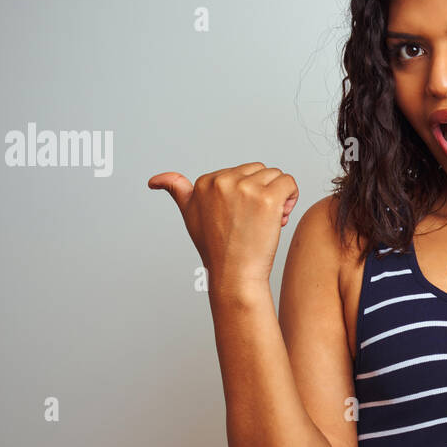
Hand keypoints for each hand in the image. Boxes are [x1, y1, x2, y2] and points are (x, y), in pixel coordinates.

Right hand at [148, 162, 299, 289]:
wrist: (234, 275)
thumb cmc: (216, 249)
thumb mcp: (190, 215)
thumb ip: (177, 190)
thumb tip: (155, 181)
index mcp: (205, 181)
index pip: (241, 172)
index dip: (246, 195)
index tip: (240, 217)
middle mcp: (223, 181)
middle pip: (260, 171)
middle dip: (263, 192)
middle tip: (255, 221)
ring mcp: (245, 188)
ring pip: (276, 176)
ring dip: (278, 197)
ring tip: (267, 221)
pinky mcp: (267, 198)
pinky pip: (289, 183)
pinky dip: (291, 198)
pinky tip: (280, 218)